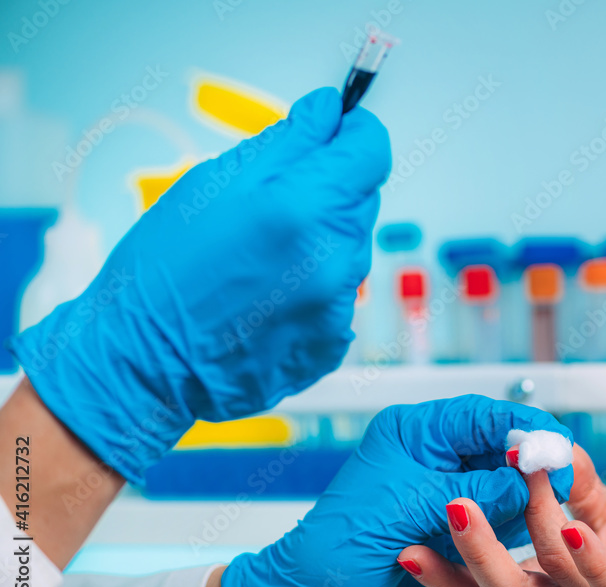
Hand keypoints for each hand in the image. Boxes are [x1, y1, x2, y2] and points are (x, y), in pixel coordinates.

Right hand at [7, 87, 389, 483]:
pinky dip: (313, 289)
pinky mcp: (332, 343)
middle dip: (327, 192)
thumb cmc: (164, 269)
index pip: (372, 151)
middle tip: (270, 210)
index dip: (354, 136)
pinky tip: (267, 298)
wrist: (141, 362)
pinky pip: (339, 296)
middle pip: (361, 200)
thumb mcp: (213, 181)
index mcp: (305, 207)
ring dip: (320, 242)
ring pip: (350, 249)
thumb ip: (288, 140)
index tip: (335, 136)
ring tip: (260, 261)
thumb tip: (329, 112)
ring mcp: (338, 307)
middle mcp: (335, 259)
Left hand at [219, 395, 573, 586]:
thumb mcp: (415, 505)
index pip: (480, 415)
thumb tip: (529, 475)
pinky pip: (494, 517)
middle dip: (529, 461)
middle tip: (565, 476)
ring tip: (552, 502)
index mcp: (412, 433)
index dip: (522, 425)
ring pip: (500, 482)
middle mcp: (429, 458)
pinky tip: (529, 526)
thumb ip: (477, 488)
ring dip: (524, 494)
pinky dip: (512, 521)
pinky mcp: (449, 529)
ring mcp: (441, 494)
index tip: (557, 441)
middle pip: (495, 447)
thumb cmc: (340, 549)